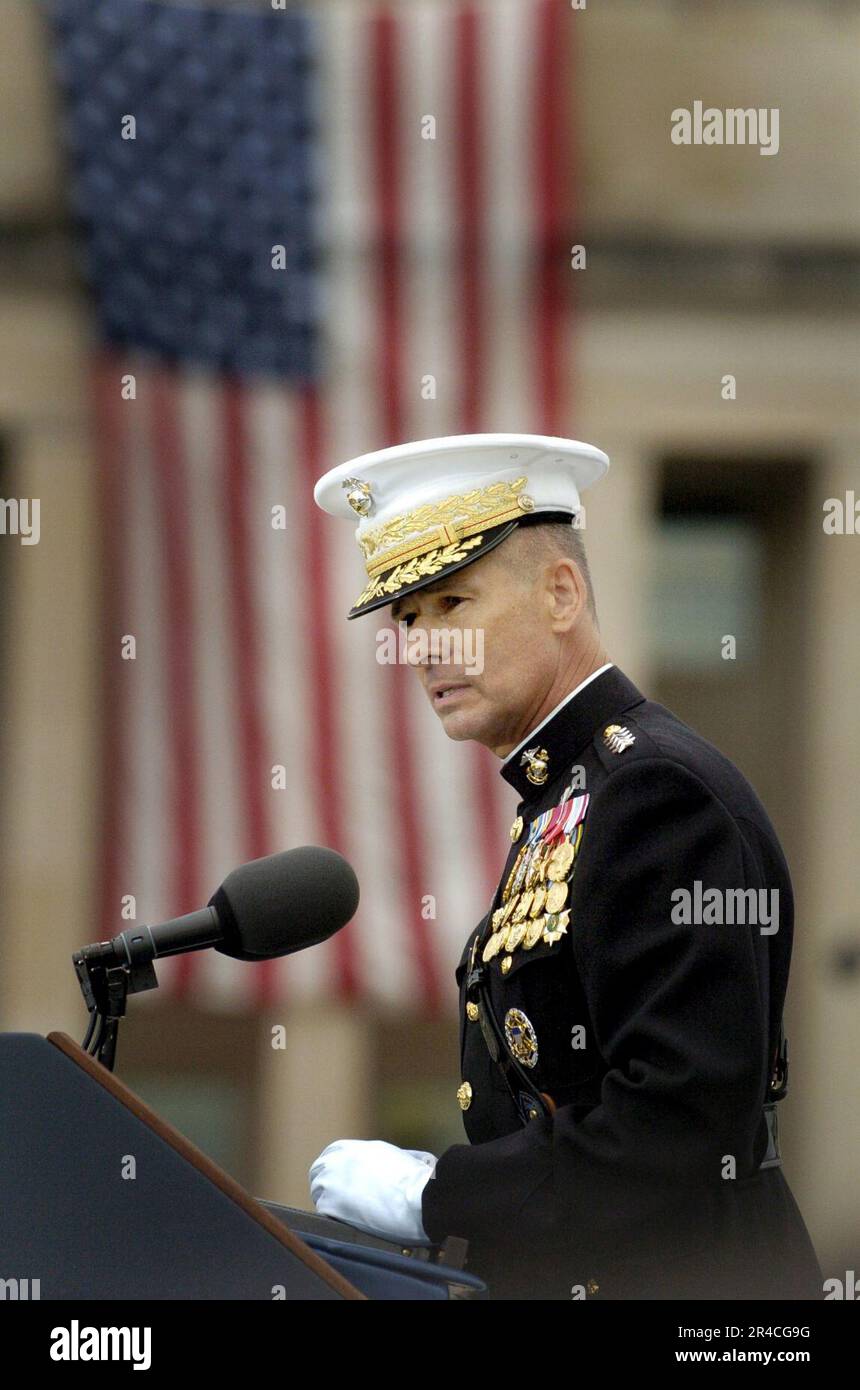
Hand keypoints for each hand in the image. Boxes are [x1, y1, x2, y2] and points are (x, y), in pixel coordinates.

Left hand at [309, 1139, 437, 1244]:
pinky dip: (332, 1217)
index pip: (330, 1156)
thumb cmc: (418, 1178)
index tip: (338, 1182)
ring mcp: (331, 1181)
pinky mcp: (330, 1204)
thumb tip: (396, 1163)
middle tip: (337, 1200)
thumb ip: (386, 1159)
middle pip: (317, 1172)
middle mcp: (337, 1160)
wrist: (417, 1198)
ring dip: (328, 1201)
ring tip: (345, 1215)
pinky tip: (347, 1222)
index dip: (333, 1171)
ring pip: (318, 1192)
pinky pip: (322, 1210)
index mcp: (353, 1148)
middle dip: (324, 1185)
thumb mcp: (399, 1155)